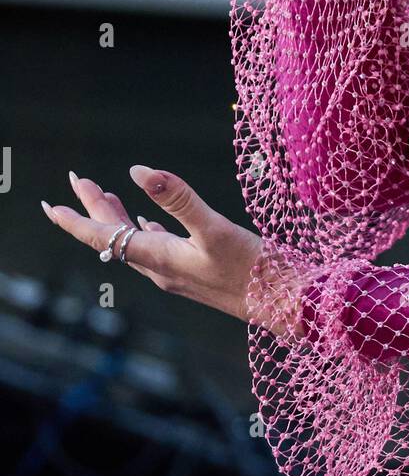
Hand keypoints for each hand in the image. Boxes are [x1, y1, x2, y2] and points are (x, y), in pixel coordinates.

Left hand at [41, 165, 305, 341]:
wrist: (290, 304)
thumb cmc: (256, 271)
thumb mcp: (216, 228)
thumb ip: (179, 198)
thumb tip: (139, 170)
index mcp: (160, 259)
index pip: (104, 237)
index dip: (76, 219)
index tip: (51, 203)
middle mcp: (163, 269)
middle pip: (116, 238)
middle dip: (96, 209)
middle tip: (79, 180)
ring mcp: (180, 273)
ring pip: (136, 242)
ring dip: (119, 218)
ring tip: (106, 196)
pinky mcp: (199, 272)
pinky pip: (158, 250)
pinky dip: (147, 231)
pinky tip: (152, 225)